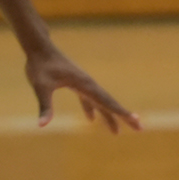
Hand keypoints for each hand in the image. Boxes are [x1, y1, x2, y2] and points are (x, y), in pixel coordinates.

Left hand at [25, 46, 141, 133]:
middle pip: (110, 103)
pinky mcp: (76, 82)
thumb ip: (44, 106)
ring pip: (100, 102)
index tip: (137, 121)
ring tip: (116, 132)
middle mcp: (88, 84)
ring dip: (109, 116)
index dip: (122, 113)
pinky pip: (89, 98)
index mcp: (85, 85)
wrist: (39, 47)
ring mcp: (83, 83)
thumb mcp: (40, 87)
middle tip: (140, 128)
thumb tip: (42, 125)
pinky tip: (90, 119)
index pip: (107, 102)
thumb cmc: (39, 65)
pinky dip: (92, 109)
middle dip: (124, 116)